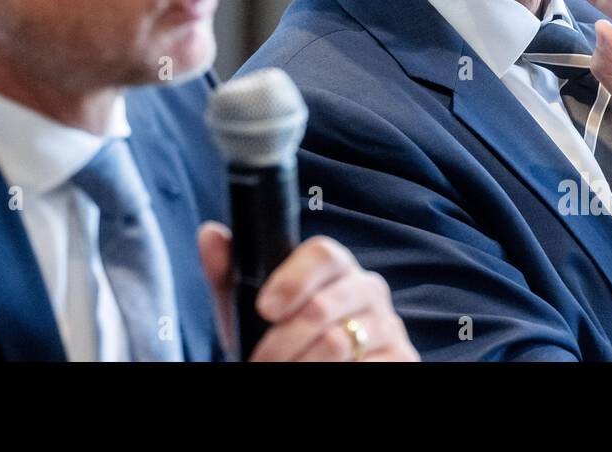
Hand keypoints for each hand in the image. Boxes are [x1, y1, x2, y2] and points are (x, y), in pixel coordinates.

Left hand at [197, 222, 417, 360]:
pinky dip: (330, 377)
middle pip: (323, 307)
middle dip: (282, 342)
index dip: (293, 279)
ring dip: (300, 364)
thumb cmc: (278, 337)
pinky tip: (316, 377)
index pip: (323, 253)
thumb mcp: (247, 307)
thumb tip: (210, 233)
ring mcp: (388, 325)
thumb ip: (229, 272)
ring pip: (338, 344)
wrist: (309, 369)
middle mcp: (367, 288)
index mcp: (335, 266)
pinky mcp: (401, 358)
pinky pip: (366, 368)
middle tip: (261, 362)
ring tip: (282, 372)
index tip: (265, 309)